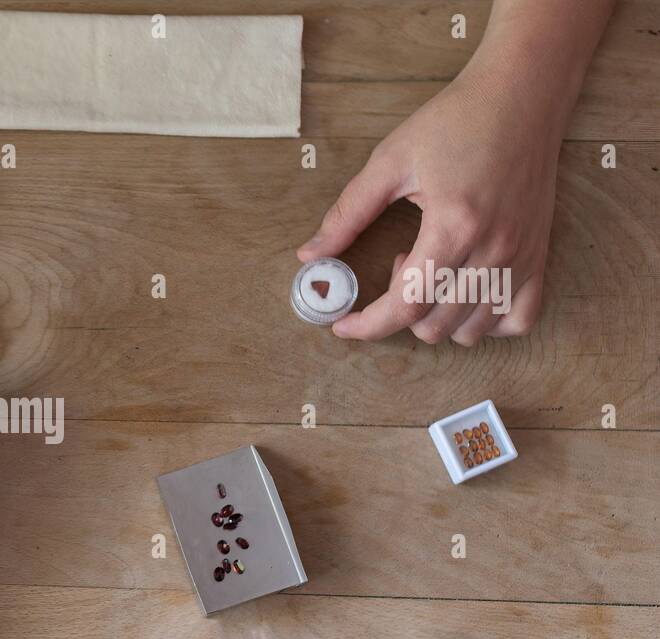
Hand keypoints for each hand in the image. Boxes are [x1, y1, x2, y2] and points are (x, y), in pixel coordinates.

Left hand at [297, 55, 571, 345]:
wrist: (523, 93)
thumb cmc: (456, 120)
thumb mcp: (390, 161)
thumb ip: (348, 213)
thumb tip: (309, 256)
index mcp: (454, 225)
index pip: (406, 305)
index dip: (368, 325)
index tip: (342, 325)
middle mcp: (494, 248)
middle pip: (434, 326)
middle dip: (398, 313)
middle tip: (397, 264)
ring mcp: (522, 256)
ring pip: (472, 332)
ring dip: (436, 318)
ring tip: (430, 271)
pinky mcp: (541, 255)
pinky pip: (517, 320)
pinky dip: (485, 322)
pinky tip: (465, 292)